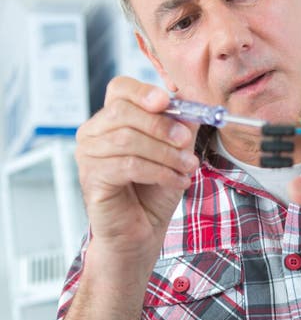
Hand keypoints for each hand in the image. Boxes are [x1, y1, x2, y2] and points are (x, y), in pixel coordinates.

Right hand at [75, 77, 198, 262]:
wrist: (143, 231)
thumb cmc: (154, 190)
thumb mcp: (175, 151)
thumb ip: (182, 124)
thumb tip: (193, 101)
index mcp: (110, 118)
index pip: (120, 88)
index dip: (143, 91)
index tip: (167, 101)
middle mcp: (92, 132)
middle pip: (123, 111)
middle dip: (161, 126)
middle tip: (187, 142)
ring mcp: (88, 155)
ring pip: (128, 139)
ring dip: (165, 153)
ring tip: (187, 167)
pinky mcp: (92, 178)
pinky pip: (128, 165)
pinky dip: (159, 172)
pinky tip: (177, 181)